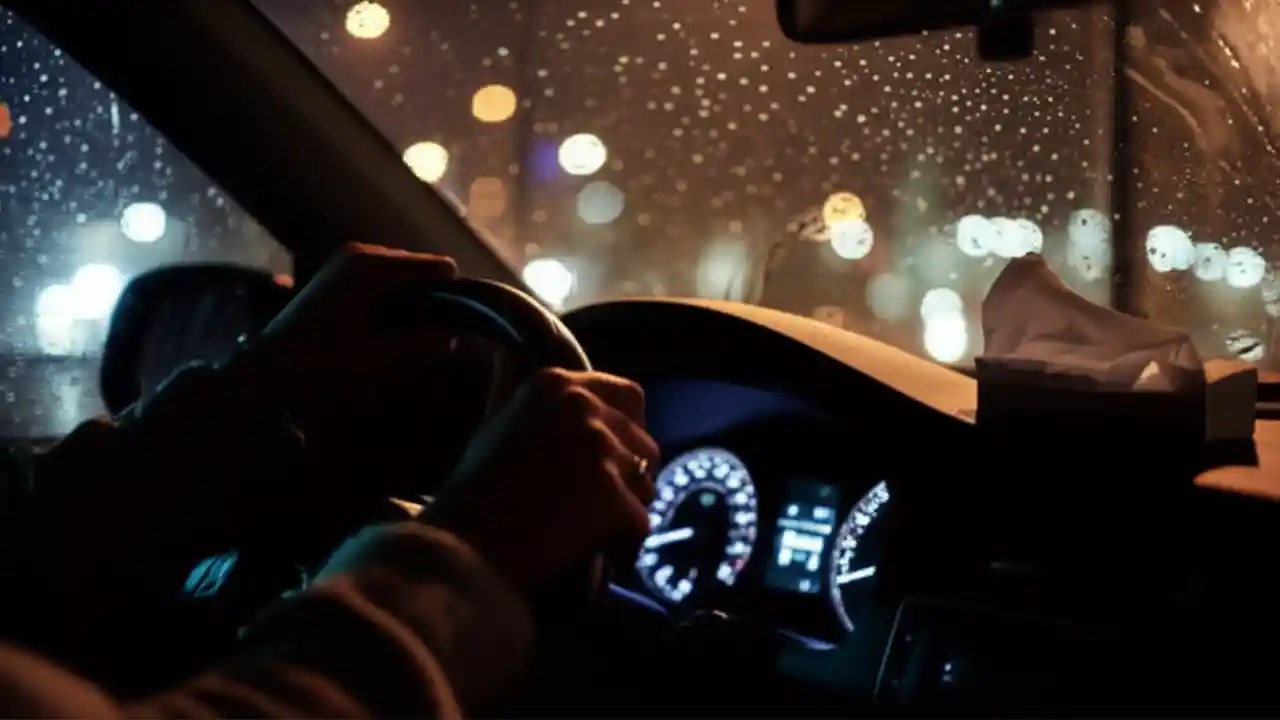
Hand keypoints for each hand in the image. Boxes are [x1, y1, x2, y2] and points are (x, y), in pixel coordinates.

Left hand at [235, 242, 457, 408]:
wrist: (269, 365)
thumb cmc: (320, 359)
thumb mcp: (375, 355)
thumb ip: (418, 345)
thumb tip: (454, 339)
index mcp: (373, 266)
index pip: (438, 267)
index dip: (451, 295)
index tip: (447, 328)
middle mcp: (363, 254)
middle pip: (421, 270)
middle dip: (431, 301)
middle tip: (425, 338)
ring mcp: (350, 262)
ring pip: (404, 277)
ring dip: (412, 305)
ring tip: (403, 338)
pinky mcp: (342, 275)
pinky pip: (385, 281)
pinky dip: (393, 303)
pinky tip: (383, 330)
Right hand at [422, 368, 659, 593]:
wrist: (461, 547)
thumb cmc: (473, 492)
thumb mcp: (493, 422)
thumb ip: (514, 388)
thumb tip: (501, 352)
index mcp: (555, 384)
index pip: (630, 396)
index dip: (627, 431)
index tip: (612, 457)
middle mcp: (583, 407)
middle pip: (644, 443)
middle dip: (630, 475)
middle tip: (596, 504)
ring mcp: (600, 450)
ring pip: (647, 485)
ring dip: (627, 510)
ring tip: (587, 530)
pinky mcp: (613, 497)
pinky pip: (640, 524)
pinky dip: (624, 544)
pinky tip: (596, 554)